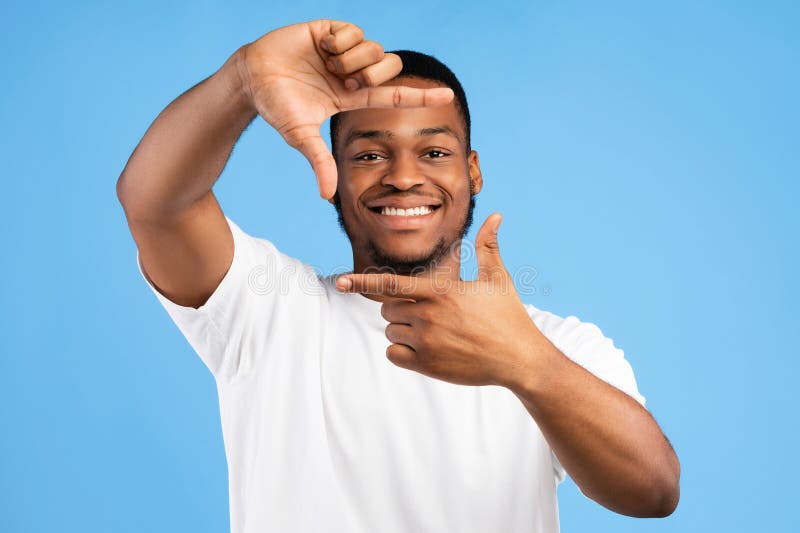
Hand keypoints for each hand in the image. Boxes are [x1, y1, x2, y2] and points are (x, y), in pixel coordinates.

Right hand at [235, 19, 454, 198]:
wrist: (251, 76)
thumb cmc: (276, 107)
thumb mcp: (300, 135)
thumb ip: (318, 161)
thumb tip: (327, 196)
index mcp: (353, 96)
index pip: (395, 96)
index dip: (421, 96)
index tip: (447, 96)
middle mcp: (355, 73)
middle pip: (390, 67)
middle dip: (370, 75)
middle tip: (342, 81)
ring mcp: (345, 50)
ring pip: (375, 49)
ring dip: (350, 60)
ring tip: (325, 64)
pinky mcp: (333, 29)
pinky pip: (354, 32)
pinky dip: (336, 42)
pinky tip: (319, 46)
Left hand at [335, 214, 544, 386]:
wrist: (520, 360)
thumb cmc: (509, 316)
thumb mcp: (498, 278)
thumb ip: (488, 246)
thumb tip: (495, 215)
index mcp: (439, 292)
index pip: (390, 284)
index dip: (362, 282)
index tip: (340, 281)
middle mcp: (428, 316)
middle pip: (388, 309)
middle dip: (401, 309)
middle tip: (431, 313)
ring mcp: (426, 342)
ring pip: (391, 331)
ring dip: (404, 330)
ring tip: (436, 332)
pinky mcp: (427, 365)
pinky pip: (393, 354)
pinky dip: (402, 353)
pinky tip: (427, 350)